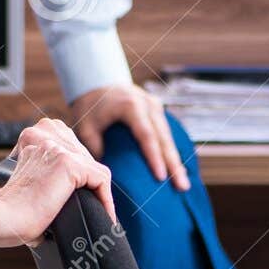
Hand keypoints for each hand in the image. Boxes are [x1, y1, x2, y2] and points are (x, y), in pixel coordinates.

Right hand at [0, 118, 114, 247]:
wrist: (1, 219)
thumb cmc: (10, 213)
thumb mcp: (30, 186)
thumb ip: (45, 181)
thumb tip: (62, 202)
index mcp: (34, 140)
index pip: (72, 154)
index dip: (82, 179)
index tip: (88, 200)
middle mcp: (44, 139)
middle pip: (86, 159)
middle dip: (93, 186)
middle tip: (99, 209)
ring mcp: (56, 149)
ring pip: (94, 169)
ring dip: (100, 194)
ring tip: (103, 214)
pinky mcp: (67, 163)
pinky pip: (101, 179)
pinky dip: (106, 199)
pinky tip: (104, 215)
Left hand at [68, 83, 189, 189]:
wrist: (97, 82)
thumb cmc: (89, 107)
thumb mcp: (85, 127)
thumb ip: (95, 147)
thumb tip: (106, 173)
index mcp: (131, 105)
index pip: (147, 135)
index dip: (155, 157)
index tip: (161, 177)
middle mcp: (148, 104)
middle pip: (164, 138)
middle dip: (174, 164)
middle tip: (182, 187)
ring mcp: (155, 106)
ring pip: (169, 137)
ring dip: (176, 161)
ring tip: (183, 185)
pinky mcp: (157, 111)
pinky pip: (166, 134)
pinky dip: (171, 152)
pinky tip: (178, 171)